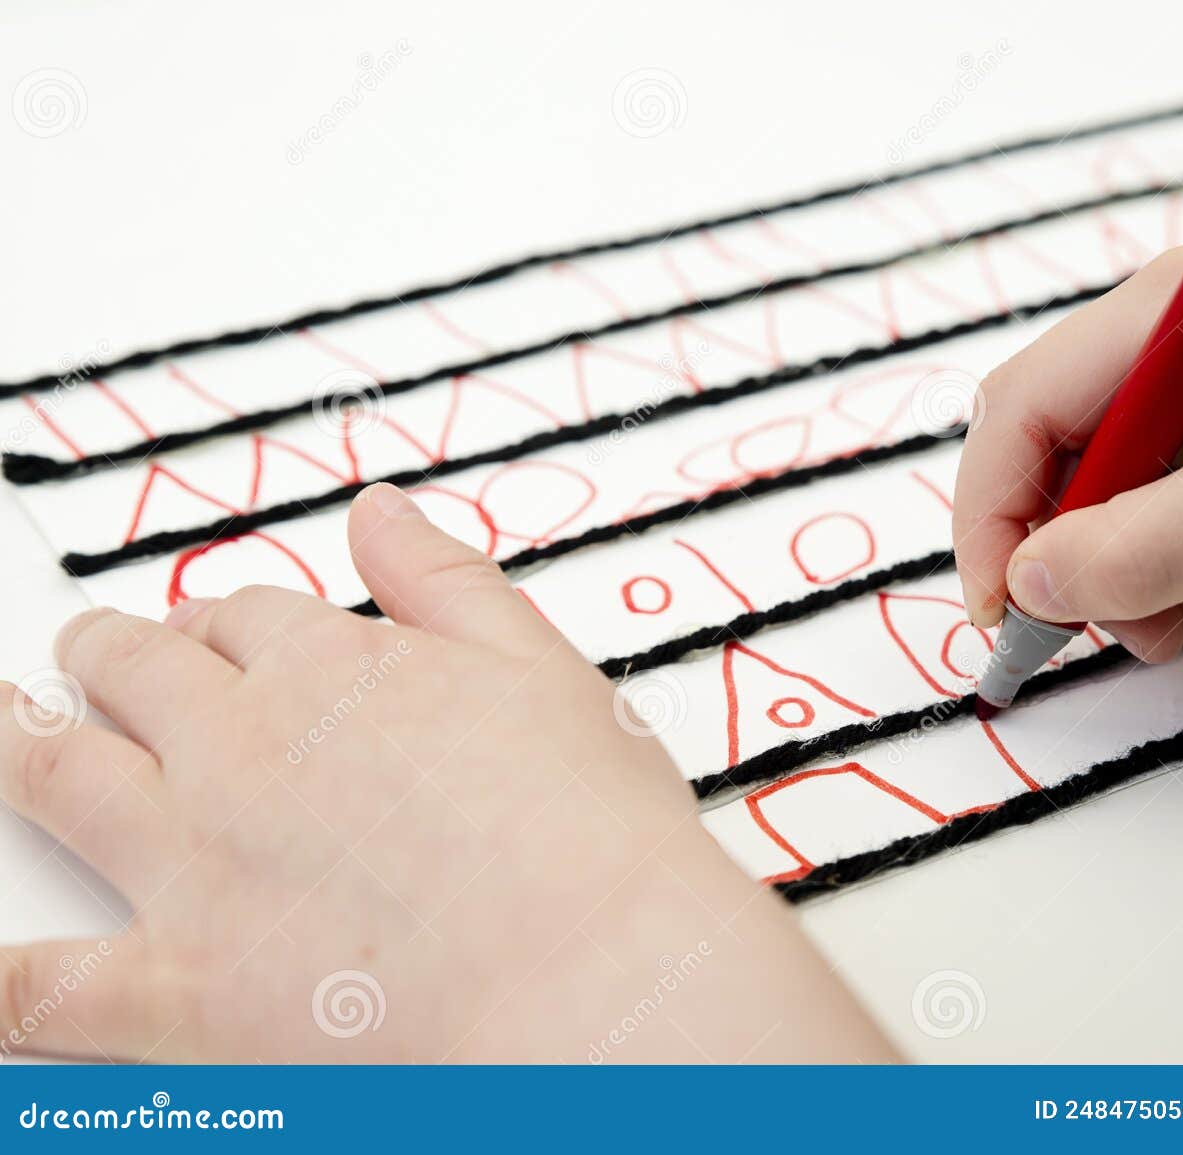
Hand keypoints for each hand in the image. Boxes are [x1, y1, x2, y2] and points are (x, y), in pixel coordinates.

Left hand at [0, 483, 895, 1062]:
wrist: (589, 981)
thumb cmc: (589, 839)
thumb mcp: (541, 670)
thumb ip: (447, 581)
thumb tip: (380, 512)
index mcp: (336, 670)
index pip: (246, 618)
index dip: (223, 619)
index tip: (218, 628)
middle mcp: (244, 749)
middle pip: (138, 675)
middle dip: (110, 656)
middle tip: (98, 656)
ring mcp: (195, 864)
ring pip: (59, 778)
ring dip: (15, 742)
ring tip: (2, 727)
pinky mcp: (177, 989)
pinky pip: (41, 983)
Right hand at [954, 249, 1182, 660]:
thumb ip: (1128, 554)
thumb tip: (1028, 588)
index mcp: (1167, 316)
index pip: (1020, 411)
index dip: (993, 515)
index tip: (1004, 609)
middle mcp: (1176, 348)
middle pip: (1061, 464)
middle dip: (1087, 559)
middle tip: (1132, 627)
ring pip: (1115, 510)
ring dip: (1158, 580)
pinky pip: (1174, 528)